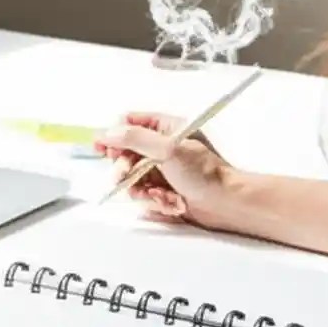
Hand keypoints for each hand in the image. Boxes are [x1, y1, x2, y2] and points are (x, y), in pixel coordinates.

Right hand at [93, 112, 235, 227]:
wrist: (225, 203)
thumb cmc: (203, 172)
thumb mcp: (168, 149)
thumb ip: (134, 138)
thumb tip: (106, 133)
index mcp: (166, 127)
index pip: (129, 123)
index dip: (113, 134)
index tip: (101, 148)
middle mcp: (161, 145)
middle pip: (125, 151)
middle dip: (124, 167)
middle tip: (124, 177)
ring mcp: (161, 167)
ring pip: (131, 175)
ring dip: (138, 187)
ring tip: (155, 194)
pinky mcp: (162, 188)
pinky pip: (142, 191)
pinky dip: (151, 198)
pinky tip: (166, 201)